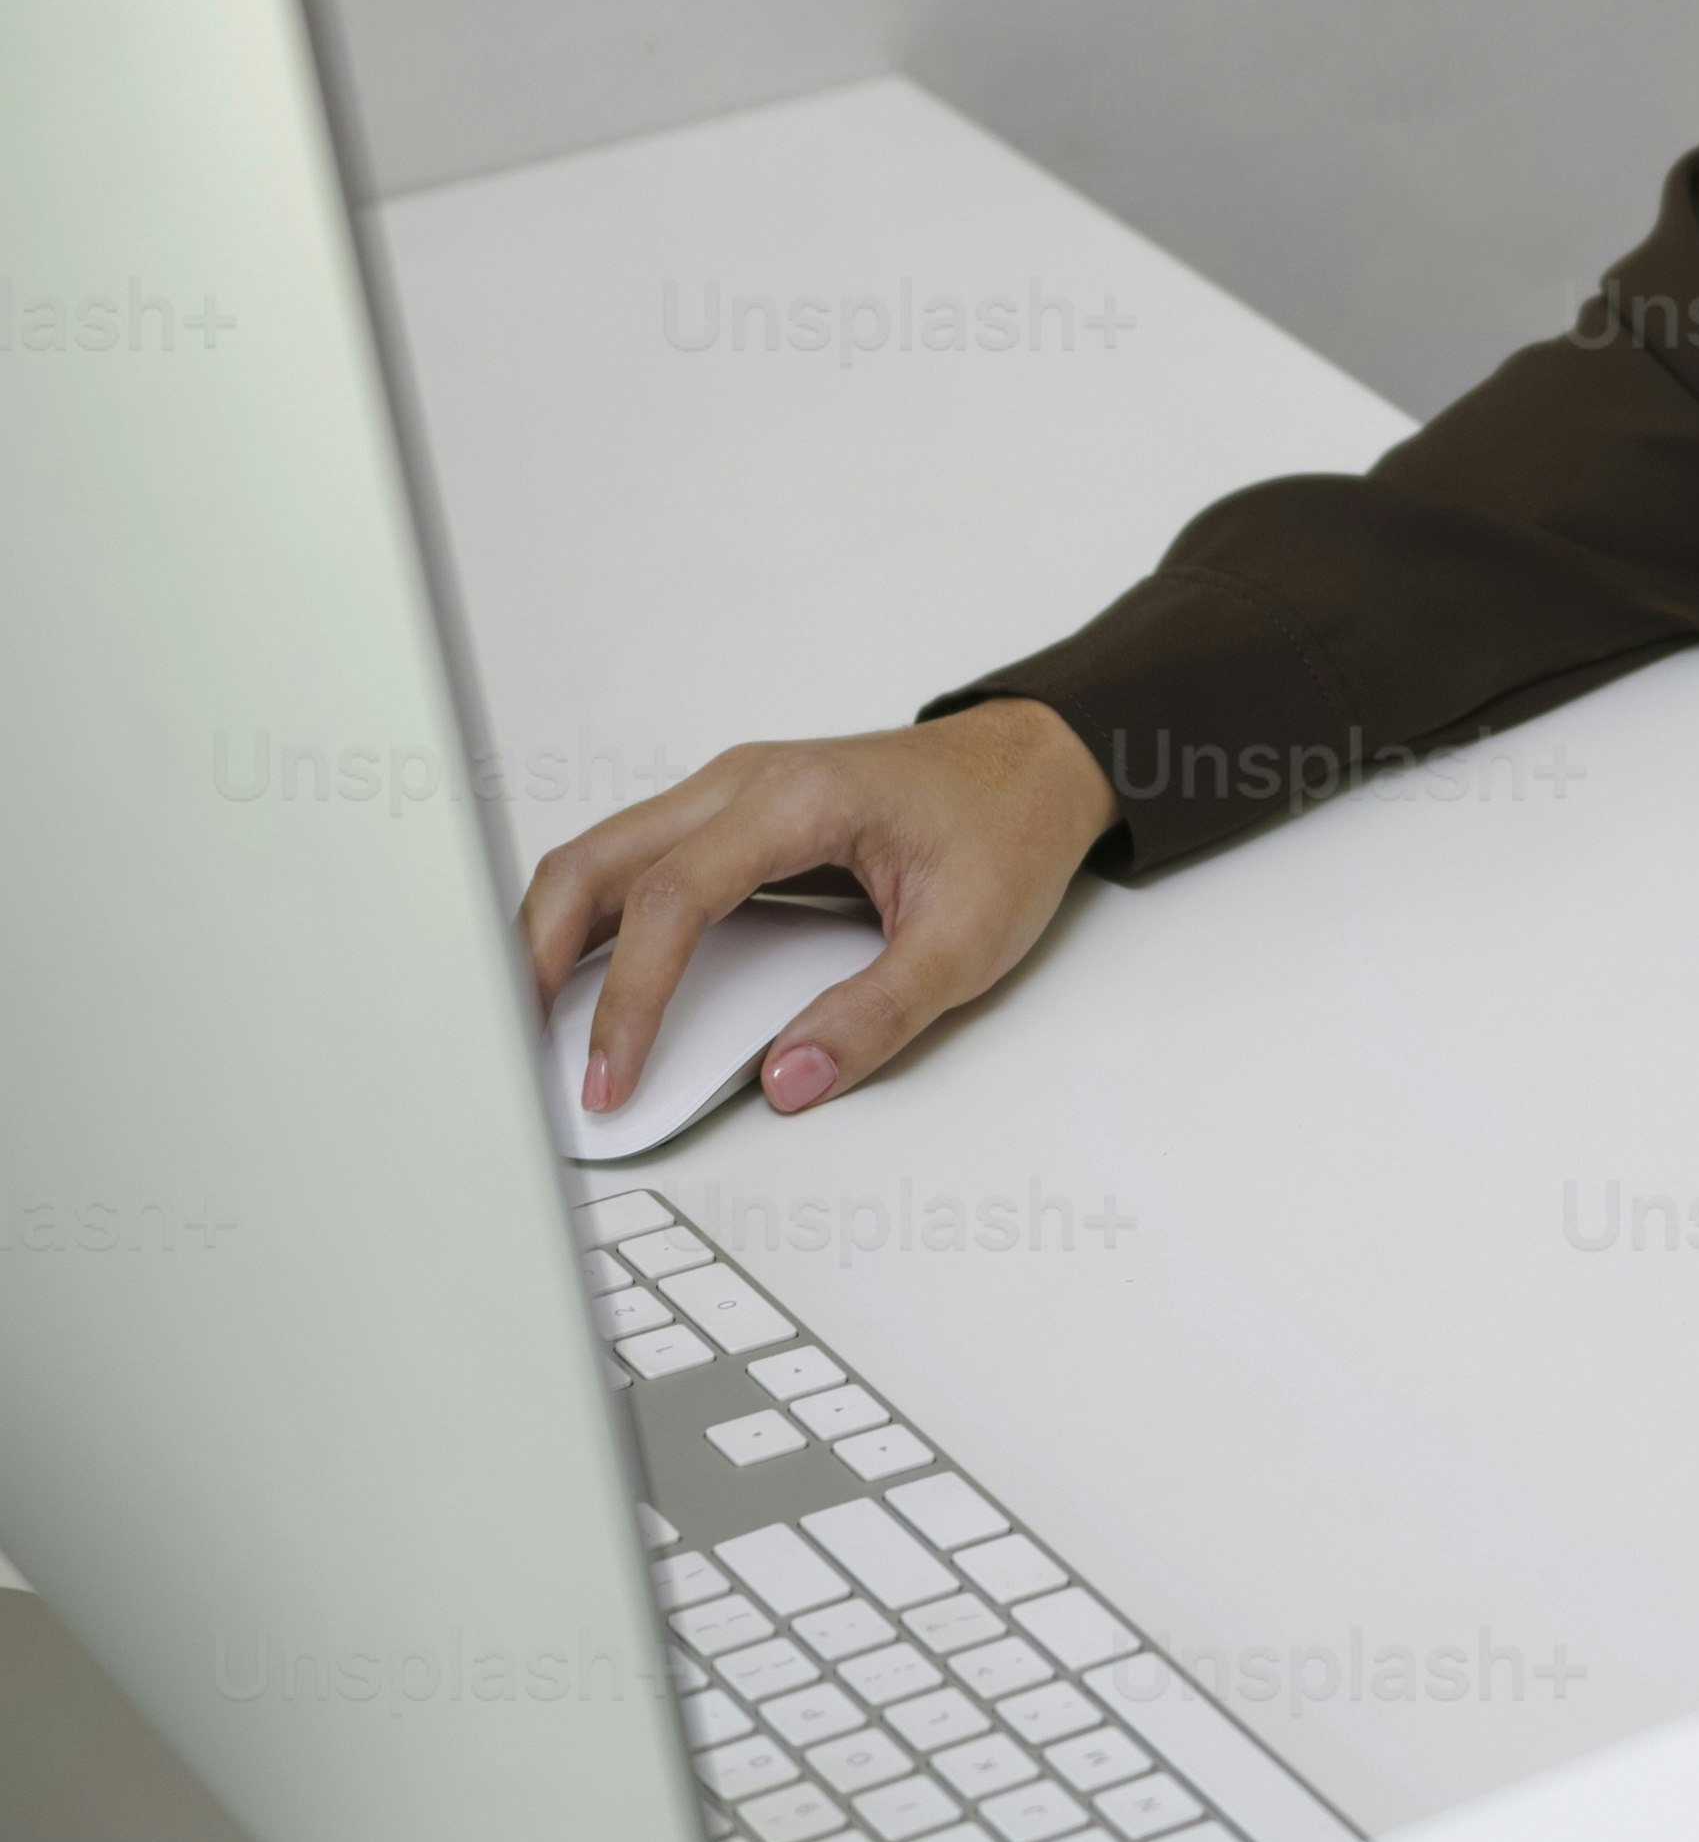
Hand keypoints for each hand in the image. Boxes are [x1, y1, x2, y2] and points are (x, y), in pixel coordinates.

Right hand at [522, 705, 1121, 1118]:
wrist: (1038, 763)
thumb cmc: (1006, 830)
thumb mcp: (966, 940)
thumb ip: (874, 1014)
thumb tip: (786, 1079)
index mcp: (796, 802)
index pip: (672, 901)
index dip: (628, 998)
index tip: (610, 1078)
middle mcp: (745, 784)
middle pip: (596, 862)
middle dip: (537, 956)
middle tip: (516, 1052)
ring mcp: (732, 794)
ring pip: (602, 856)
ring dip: (554, 937)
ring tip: (531, 1028)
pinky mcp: (733, 818)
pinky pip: (637, 863)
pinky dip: (594, 922)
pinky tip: (583, 983)